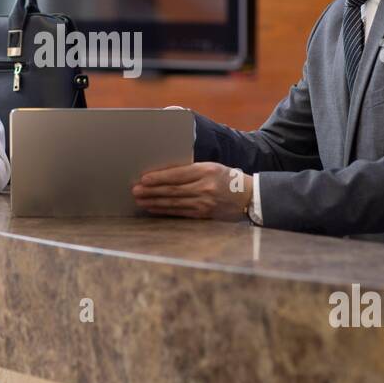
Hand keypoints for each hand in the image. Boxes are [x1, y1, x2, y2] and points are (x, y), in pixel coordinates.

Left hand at [131, 163, 252, 219]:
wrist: (248, 196)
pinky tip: (154, 208)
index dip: (158, 177)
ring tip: (140, 200)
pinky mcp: (203, 215)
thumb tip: (164, 173)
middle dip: (151, 191)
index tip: (143, 178)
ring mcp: (204, 203)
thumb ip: (190, 170)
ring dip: (154, 202)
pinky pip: (180, 213)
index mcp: (206, 171)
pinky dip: (164, 211)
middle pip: (172, 190)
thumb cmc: (227, 178)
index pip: (177, 175)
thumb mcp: (211, 167)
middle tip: (135, 190)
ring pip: (174, 203)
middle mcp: (204, 188)